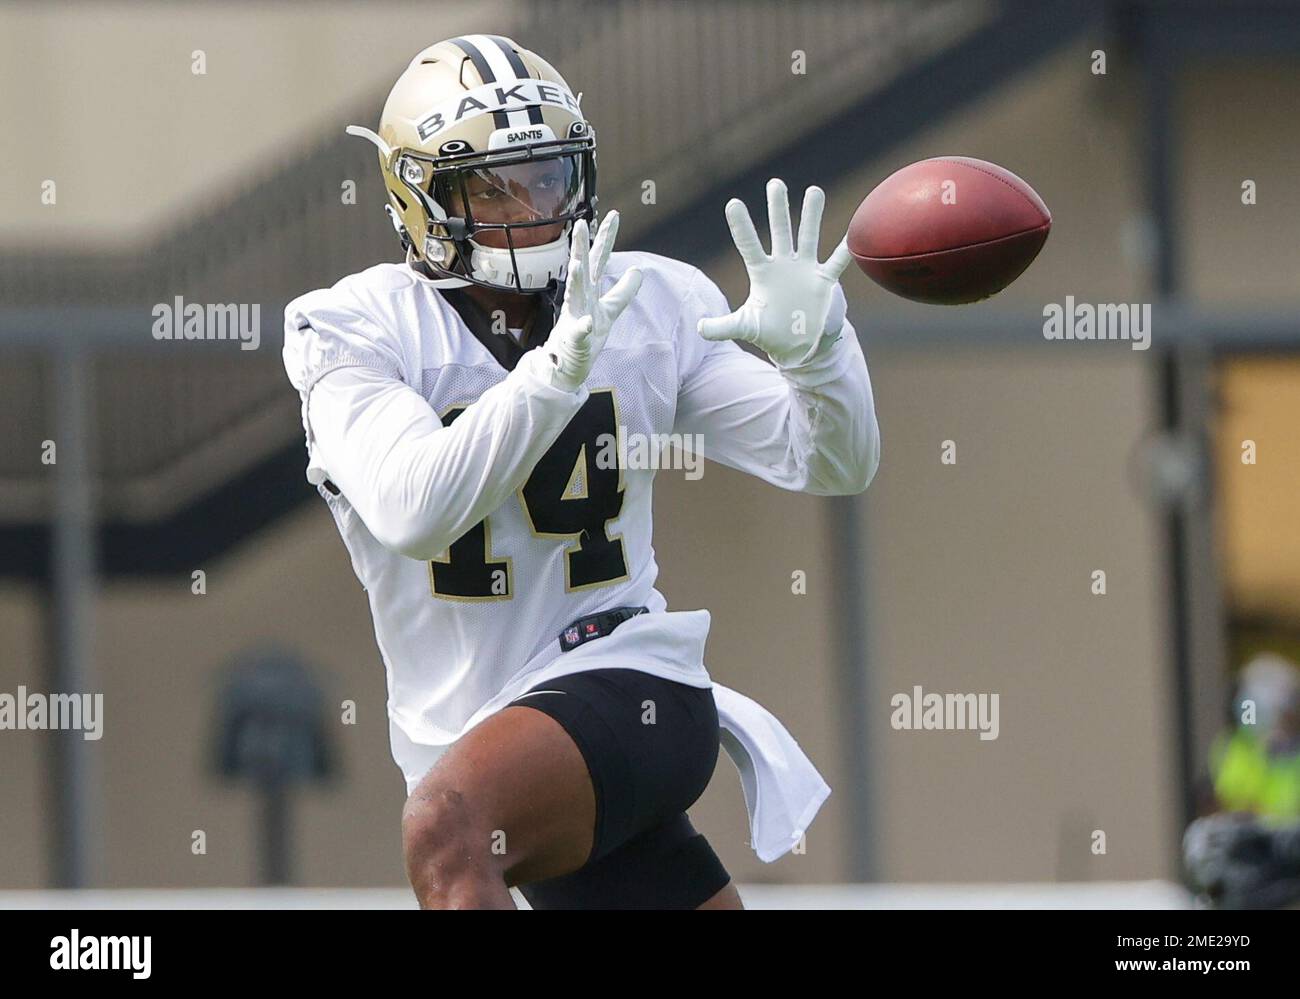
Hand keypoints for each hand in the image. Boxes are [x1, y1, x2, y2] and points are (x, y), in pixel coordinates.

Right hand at [540, 212, 641, 391]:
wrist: (567, 363)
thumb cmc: (587, 335)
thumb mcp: (611, 310)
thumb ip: (624, 290)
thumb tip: (639, 269)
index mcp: (590, 290)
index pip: (599, 259)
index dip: (607, 238)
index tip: (614, 214)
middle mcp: (580, 299)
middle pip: (582, 268)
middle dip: (580, 246)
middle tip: (580, 223)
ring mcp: (574, 317)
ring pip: (574, 295)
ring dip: (575, 280)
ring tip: (577, 264)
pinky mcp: (574, 340)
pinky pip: (578, 333)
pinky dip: (582, 328)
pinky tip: (587, 323)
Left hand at [698, 179, 851, 367]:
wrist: (798, 347)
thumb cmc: (770, 333)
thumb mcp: (745, 327)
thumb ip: (723, 327)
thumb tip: (699, 328)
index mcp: (762, 273)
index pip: (748, 245)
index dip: (741, 225)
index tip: (733, 203)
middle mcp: (783, 265)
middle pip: (780, 231)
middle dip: (778, 208)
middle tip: (775, 183)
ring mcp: (805, 270)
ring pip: (809, 236)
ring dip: (811, 215)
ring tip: (813, 190)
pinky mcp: (824, 281)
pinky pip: (836, 262)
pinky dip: (845, 251)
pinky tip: (853, 233)